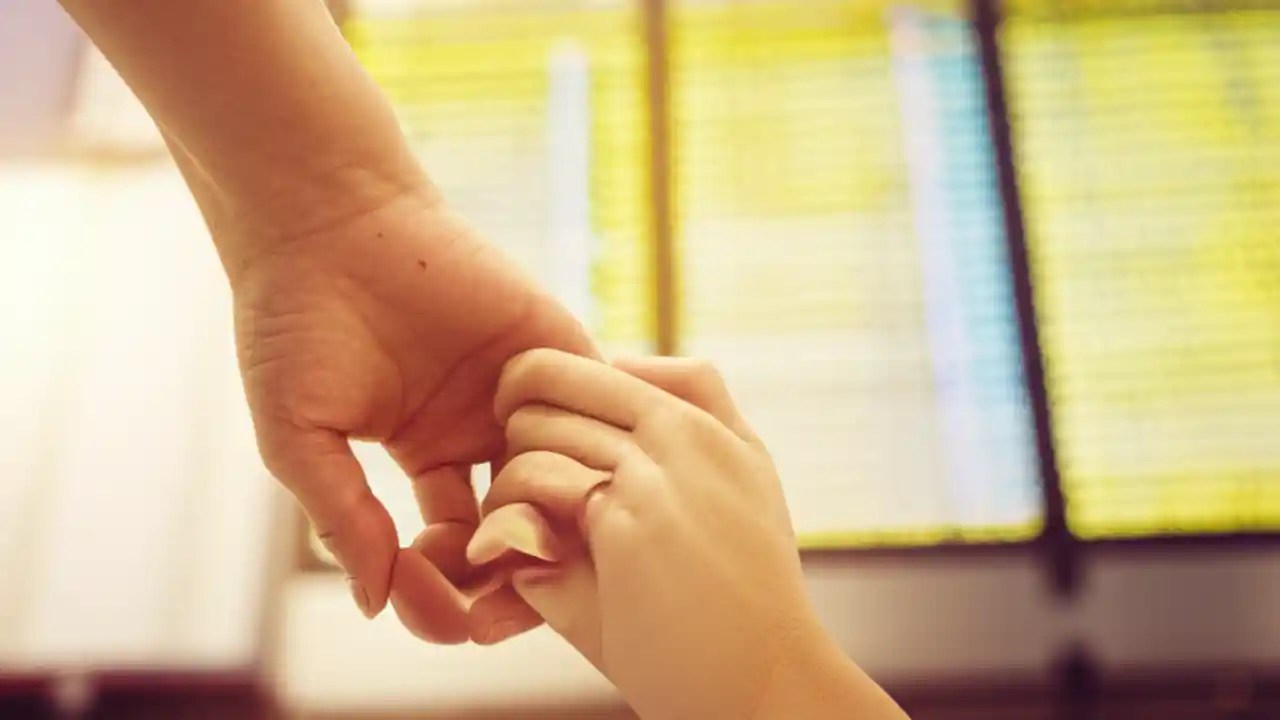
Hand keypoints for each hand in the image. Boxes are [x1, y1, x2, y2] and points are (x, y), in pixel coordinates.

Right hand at [228, 184, 594, 642]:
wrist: (326, 221)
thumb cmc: (297, 324)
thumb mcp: (300, 434)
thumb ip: (342, 516)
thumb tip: (376, 605)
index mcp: (430, 458)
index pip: (458, 548)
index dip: (450, 592)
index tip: (444, 618)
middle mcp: (486, 432)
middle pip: (523, 525)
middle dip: (515, 577)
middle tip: (509, 612)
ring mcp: (522, 391)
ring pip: (564, 477)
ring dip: (552, 522)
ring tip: (532, 552)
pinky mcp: (551, 344)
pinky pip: (589, 407)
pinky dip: (587, 446)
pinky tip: (570, 485)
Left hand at [468, 351, 857, 717]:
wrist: (770, 682)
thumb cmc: (747, 602)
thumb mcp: (746, 486)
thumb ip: (698, 419)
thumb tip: (616, 363)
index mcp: (706, 423)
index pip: (598, 363)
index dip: (547, 393)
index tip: (536, 444)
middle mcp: (683, 432)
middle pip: (551, 380)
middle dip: (516, 432)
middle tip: (515, 494)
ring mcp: (654, 473)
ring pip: (529, 432)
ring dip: (503, 484)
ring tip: (510, 536)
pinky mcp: (625, 525)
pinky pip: (526, 487)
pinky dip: (501, 523)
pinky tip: (506, 563)